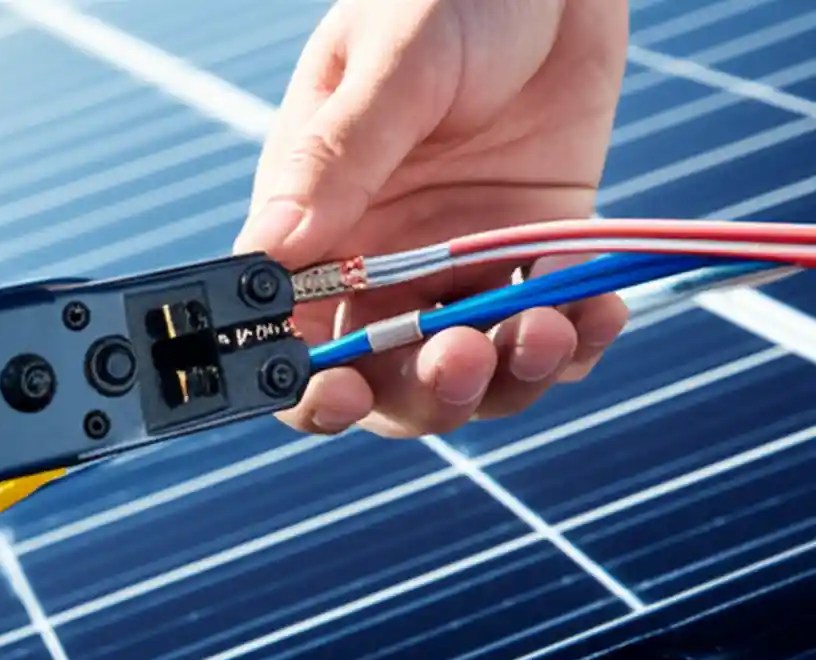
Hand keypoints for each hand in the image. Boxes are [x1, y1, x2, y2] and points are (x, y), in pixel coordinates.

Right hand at [235, 0, 630, 437]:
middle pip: (381, 377)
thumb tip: (269, 252)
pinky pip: (549, 330)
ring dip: (504, 377)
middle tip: (461, 356)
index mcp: (318, 219)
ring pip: (469, 372)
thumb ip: (336, 158)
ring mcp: (462, 262)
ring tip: (543, 324)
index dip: (302, 382)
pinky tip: (592, 304)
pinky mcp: (536, 254)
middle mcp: (383, 257)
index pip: (290, 330)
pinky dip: (574, 340)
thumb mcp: (389, 66)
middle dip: (420, 390)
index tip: (340, 389)